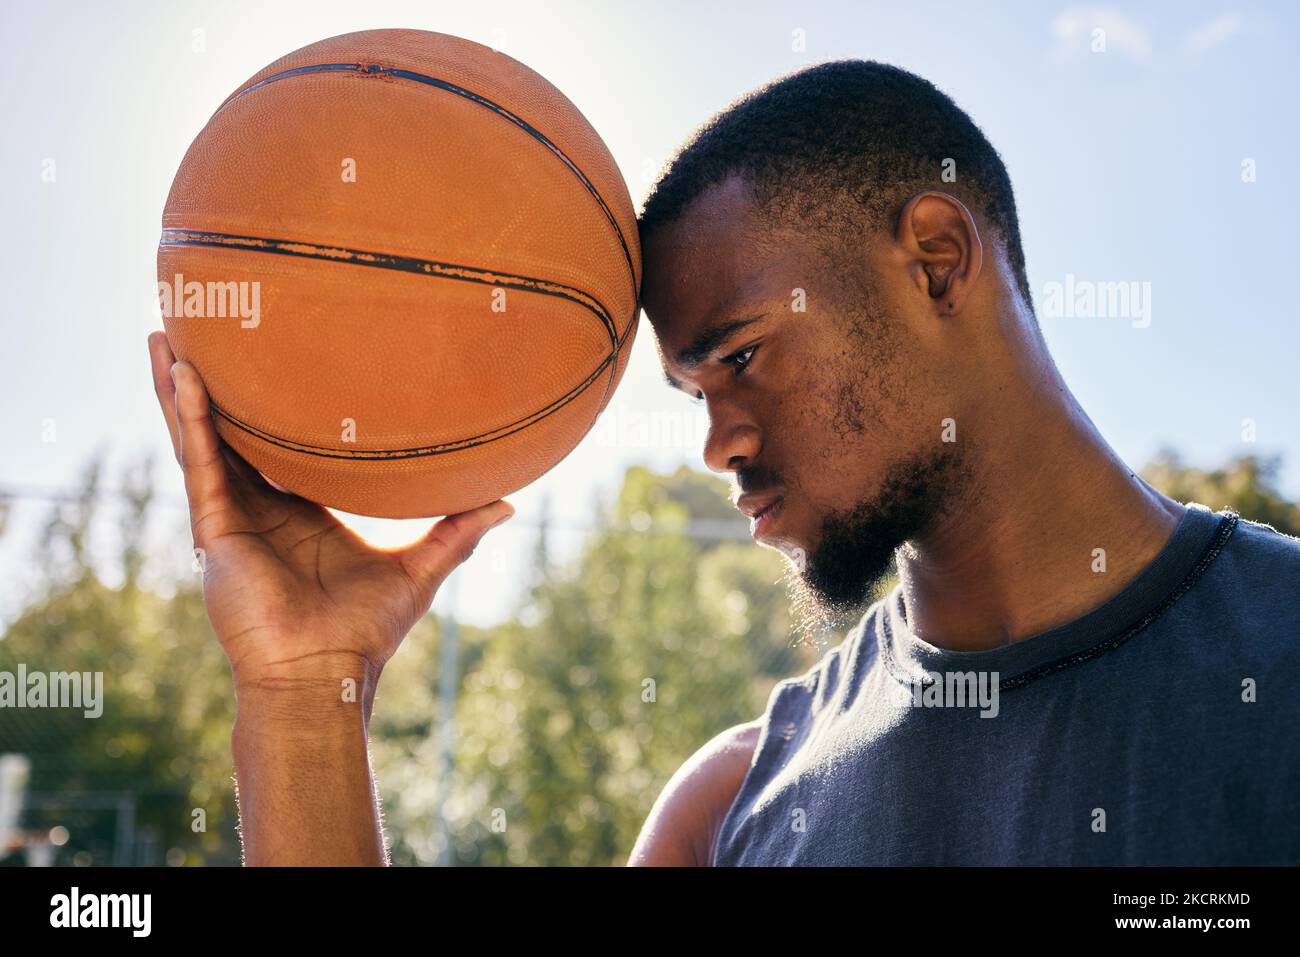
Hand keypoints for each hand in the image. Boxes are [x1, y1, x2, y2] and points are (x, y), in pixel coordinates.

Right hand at [147, 331, 512, 705]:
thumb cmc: (366, 632)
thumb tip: (509, 501)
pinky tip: (183, 378)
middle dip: (209, 388)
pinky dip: (189, 421)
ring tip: (162, 337)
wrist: (326, 673)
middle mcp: (259, 510)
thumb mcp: (419, 568)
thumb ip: (458, 531)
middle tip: (198, 333)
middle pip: (228, 435)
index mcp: (300, 513)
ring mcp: (230, 518)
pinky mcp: (214, 530)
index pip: (279, 449)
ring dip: (179, 392)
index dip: (271, 410)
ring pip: (199, 441)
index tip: (274, 362)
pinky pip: (199, 464)